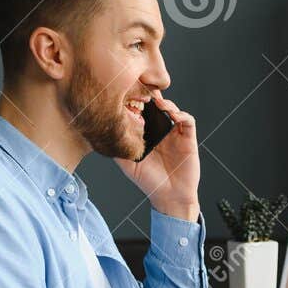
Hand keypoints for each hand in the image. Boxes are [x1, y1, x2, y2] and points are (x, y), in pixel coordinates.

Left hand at [115, 94, 199, 221]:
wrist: (169, 196)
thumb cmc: (149, 181)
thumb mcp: (127, 164)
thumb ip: (117, 148)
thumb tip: (100, 134)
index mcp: (147, 133)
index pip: (143, 111)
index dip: (138, 101)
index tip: (130, 95)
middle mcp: (161, 130)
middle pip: (158, 106)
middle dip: (152, 96)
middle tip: (144, 91)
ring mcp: (175, 133)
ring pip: (172, 109)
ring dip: (166, 103)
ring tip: (158, 103)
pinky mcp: (188, 138)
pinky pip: (188, 121)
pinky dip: (181, 115)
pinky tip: (172, 115)